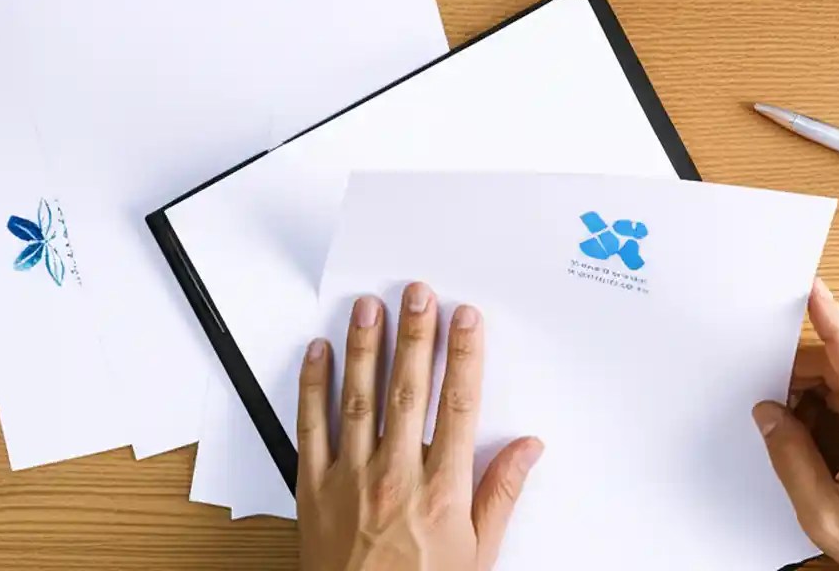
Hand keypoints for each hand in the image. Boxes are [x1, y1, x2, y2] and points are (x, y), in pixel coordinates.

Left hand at [297, 282, 543, 570]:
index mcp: (442, 491)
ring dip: (365, 348)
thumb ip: (501, 492)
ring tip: (369, 307)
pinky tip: (319, 354)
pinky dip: (312, 387)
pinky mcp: (313, 488)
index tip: (466, 320)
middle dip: (415, 335)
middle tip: (418, 293)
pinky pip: (310, 428)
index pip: (458, 406)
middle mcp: (396, 477)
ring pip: (359, 399)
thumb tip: (528, 448)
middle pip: (408, 390)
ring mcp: (351, 479)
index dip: (464, 356)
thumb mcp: (479, 550)